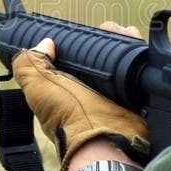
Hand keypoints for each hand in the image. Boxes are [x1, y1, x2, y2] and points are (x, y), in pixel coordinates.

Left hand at [11, 30, 148, 170]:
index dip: (76, 42)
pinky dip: (140, 52)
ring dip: (123, 41)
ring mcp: (115, 92)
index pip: (72, 57)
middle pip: (99, 55)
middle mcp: (91, 89)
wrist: (106, 142)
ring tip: (124, 31)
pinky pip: (140, 67)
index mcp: (66, 87)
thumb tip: (44, 44)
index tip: (82, 30)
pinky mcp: (136, 94)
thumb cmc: (70, 119)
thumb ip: (30, 66)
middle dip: (104, 38)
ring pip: (121, 58)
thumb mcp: (39, 90)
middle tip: (110, 28)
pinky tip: (136, 40)